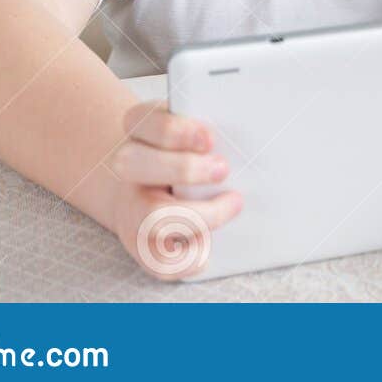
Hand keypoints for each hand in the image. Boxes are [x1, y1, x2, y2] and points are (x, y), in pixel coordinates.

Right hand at [108, 101, 242, 280]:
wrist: (152, 188)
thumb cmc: (189, 152)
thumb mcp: (195, 131)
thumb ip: (210, 131)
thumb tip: (253, 137)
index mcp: (140, 130)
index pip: (142, 121)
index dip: (175, 131)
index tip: (210, 139)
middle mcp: (128, 168)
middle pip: (132, 163)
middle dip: (184, 169)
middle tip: (224, 169)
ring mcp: (131, 208)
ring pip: (150, 216)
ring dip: (198, 214)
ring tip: (233, 203)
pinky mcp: (142, 245)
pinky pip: (161, 261)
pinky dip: (190, 257)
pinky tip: (211, 244)